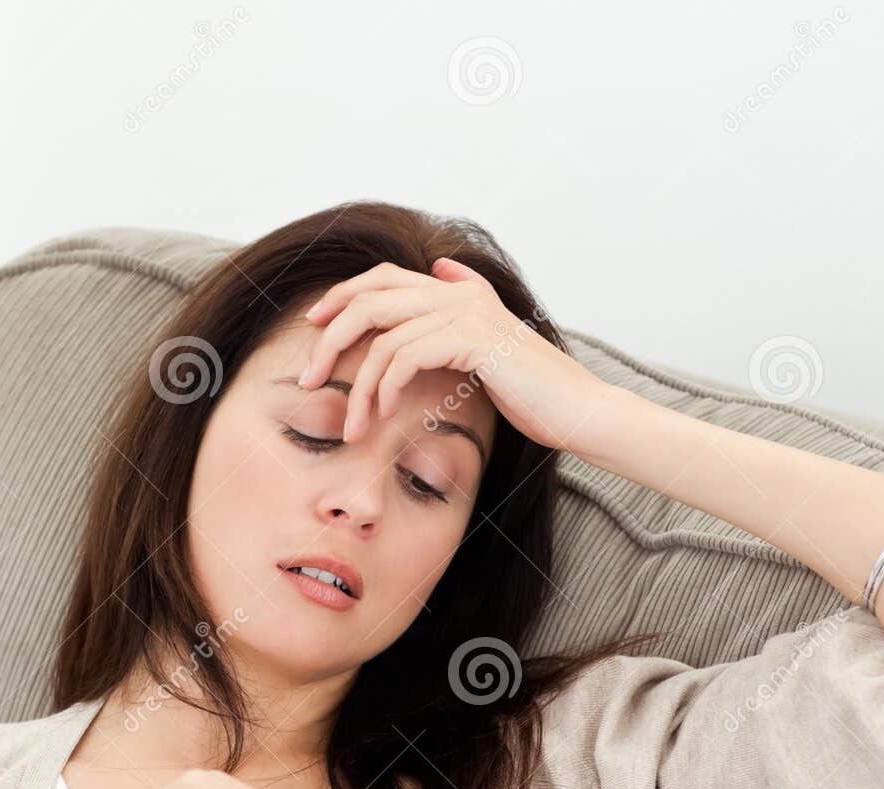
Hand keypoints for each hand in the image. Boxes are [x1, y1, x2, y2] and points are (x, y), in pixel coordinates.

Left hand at [297, 256, 612, 453]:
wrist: (576, 410)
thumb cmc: (533, 392)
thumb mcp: (490, 346)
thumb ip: (464, 307)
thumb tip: (440, 267)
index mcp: (457, 291)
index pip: (383, 278)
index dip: (341, 296)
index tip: (312, 327)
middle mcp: (458, 293)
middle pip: (370, 297)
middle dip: (330, 338)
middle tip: (306, 378)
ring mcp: (465, 313)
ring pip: (382, 335)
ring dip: (356, 385)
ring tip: (349, 426)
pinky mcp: (472, 340)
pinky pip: (405, 356)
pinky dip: (385, 387)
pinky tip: (381, 415)